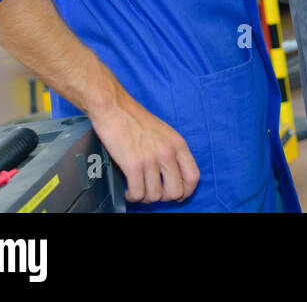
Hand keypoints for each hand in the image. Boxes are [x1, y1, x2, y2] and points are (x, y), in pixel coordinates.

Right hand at [88, 89, 199, 203]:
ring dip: (145, 197)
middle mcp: (167, 152)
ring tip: (137, 189)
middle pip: (175, 191)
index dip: (186, 191)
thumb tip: (173, 176)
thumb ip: (171, 151)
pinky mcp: (132, 164)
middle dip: (164, 197)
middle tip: (152, 192)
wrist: (114, 108)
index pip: (193, 176)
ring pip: (155, 195)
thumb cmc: (136, 120)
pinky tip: (128, 190)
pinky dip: (132, 196)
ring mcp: (151, 159)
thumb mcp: (164, 132)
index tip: (178, 196)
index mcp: (178, 144)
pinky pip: (137, 193)